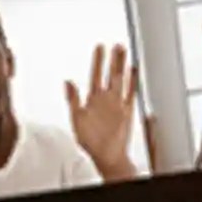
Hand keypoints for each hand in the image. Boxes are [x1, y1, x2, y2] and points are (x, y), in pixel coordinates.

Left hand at [67, 44, 138, 173]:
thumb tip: (68, 82)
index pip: (95, 75)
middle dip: (113, 59)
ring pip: (121, 80)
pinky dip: (133, 82)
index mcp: (93, 100)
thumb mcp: (76, 119)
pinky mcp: (127, 111)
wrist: (106, 156)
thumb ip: (73, 100)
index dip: (97, 61)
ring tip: (125, 52)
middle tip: (116, 45)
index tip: (100, 47)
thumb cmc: (90, 142)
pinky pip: (131, 93)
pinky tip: (134, 71)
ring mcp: (117, 104)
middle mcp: (106, 99)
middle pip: (110, 74)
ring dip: (123, 66)